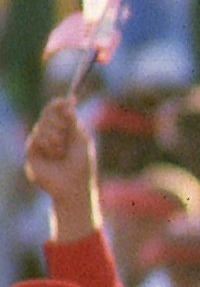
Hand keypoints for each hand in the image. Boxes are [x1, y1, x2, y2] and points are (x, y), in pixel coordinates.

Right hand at [22, 96, 96, 234]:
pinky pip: (35, 139)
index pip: (56, 112)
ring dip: (54, 135)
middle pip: (46, 115)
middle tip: (65, 130)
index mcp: (64, 131)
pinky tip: (55, 154)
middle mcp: (51, 136)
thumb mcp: (80, 140)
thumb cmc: (82, 166)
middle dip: (56, 120)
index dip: (59, 105)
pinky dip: (47, 144)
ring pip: (40, 126)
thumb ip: (72, 122)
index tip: (66, 100)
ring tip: (61, 151)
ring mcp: (40, 144)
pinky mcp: (31, 154)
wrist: (74, 186)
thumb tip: (69, 100)